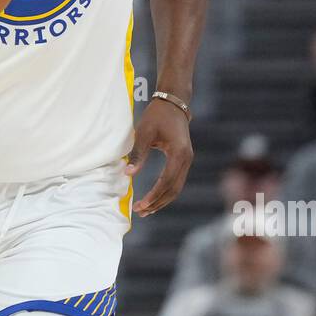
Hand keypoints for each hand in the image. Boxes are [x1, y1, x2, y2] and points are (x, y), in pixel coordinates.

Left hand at [126, 96, 192, 216]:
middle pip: (174, 188)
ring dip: (162, 200)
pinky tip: (154, 198)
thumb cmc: (157, 116)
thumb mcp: (144, 133)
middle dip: (158, 202)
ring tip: (146, 210)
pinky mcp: (183, 160)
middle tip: (141, 212)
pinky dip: (165, 192)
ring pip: (176, 187)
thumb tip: (128, 174)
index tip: (141, 204)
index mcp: (179, 153)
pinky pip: (176, 181)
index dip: (154, 195)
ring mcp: (187, 160)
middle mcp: (186, 159)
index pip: (167, 181)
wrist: (173, 103)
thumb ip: (137, 154)